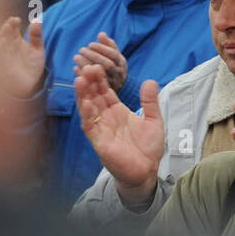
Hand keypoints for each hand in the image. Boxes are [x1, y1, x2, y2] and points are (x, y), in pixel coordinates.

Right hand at [0, 16, 44, 97]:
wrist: (30, 84)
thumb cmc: (31, 65)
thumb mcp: (37, 49)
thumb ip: (36, 35)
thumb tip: (37, 19)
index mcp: (14, 41)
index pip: (10, 30)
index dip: (11, 24)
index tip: (16, 19)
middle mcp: (7, 48)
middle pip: (3, 36)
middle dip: (6, 30)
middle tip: (11, 23)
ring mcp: (4, 58)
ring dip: (2, 39)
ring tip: (7, 32)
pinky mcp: (3, 68)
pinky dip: (0, 54)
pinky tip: (4, 47)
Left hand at [73, 31, 127, 93]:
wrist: (117, 86)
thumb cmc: (113, 66)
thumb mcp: (114, 56)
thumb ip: (108, 45)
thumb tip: (101, 34)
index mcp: (122, 63)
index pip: (114, 55)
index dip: (102, 48)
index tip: (90, 44)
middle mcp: (119, 73)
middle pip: (108, 65)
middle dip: (93, 56)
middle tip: (81, 50)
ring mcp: (111, 83)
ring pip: (100, 74)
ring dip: (86, 64)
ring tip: (76, 57)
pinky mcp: (102, 90)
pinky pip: (92, 83)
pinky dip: (83, 75)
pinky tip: (75, 68)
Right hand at [76, 66, 163, 206]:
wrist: (146, 171)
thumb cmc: (147, 147)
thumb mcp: (153, 120)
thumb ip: (150, 102)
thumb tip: (150, 81)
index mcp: (117, 111)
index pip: (105, 91)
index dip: (100, 79)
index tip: (97, 64)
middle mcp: (106, 118)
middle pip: (94, 96)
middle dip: (89, 82)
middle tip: (87, 66)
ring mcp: (101, 129)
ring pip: (88, 108)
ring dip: (83, 94)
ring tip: (80, 79)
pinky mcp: (99, 142)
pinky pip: (90, 126)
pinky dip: (87, 114)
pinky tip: (85, 102)